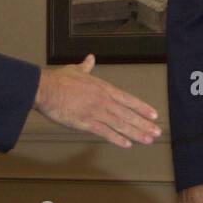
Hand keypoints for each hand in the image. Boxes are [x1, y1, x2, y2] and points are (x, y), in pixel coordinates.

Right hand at [34, 54, 159, 146]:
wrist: (45, 89)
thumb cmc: (59, 80)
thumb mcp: (76, 70)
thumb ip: (87, 66)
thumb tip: (91, 58)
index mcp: (103, 88)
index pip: (128, 100)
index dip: (142, 108)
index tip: (154, 115)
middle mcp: (104, 101)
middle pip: (128, 114)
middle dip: (144, 124)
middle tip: (157, 132)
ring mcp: (96, 112)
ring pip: (120, 124)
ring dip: (136, 133)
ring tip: (148, 140)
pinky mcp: (85, 123)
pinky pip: (105, 133)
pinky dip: (117, 139)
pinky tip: (127, 144)